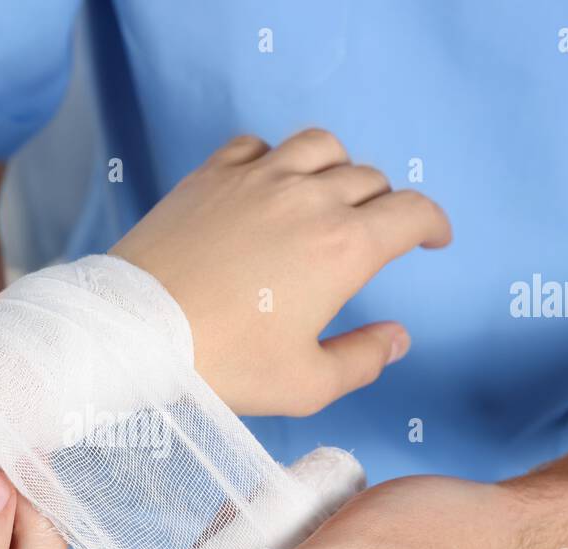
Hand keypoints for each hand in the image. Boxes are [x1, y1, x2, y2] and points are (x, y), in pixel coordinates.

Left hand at [111, 129, 450, 415]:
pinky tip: (268, 182)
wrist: (134, 333)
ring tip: (330, 195)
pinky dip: (275, 157)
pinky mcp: (211, 175)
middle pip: (369, 180)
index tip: (433, 238)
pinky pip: (257, 145)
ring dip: (338, 167)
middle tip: (375, 235)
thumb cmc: (221, 364)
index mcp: (344, 247)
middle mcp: (308, 199)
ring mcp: (257, 179)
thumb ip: (364, 360)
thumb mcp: (305, 385)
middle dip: (384, 206)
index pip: (411, 213)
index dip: (432, 224)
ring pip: (321, 147)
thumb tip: (397, 337)